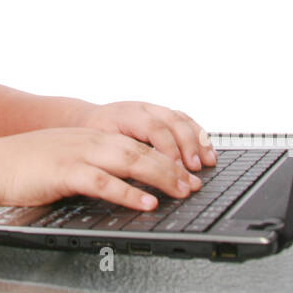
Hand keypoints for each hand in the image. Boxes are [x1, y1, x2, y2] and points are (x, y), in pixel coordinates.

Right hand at [0, 128, 200, 209]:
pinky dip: (127, 193)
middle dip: (173, 165)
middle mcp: (90, 141)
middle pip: (141, 148)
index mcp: (92, 137)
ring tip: (182, 190)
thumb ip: (95, 164)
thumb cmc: (28, 166)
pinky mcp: (65, 171)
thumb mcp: (68, 158)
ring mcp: (78, 154)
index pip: (139, 141)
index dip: (167, 154)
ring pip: (129, 160)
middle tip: (195, 183)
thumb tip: (126, 180)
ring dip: (160, 175)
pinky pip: (103, 182)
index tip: (189, 170)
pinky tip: (145, 203)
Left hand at [75, 101, 216, 172]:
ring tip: (208, 163)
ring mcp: (152, 108)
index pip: (153, 129)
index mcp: (125, 115)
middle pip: (172, 122)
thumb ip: (120, 161)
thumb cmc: (90, 137)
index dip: (168, 150)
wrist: (85, 119)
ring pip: (181, 119)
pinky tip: (206, 151)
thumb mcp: (99, 150)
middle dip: (188, 147)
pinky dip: (198, 135)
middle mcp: (141, 108)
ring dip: (198, 141)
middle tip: (195, 171)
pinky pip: (184, 120)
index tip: (177, 172)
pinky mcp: (160, 113)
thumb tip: (141, 184)